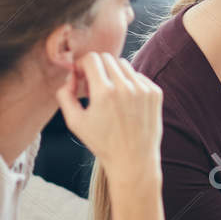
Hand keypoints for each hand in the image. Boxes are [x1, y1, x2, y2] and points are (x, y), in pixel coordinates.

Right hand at [54, 52, 161, 183]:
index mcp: (104, 92)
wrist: (133, 161)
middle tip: (93, 84)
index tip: (81, 75)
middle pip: (107, 58)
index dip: (82, 64)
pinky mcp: (155, 93)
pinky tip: (125, 101)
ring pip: (124, 65)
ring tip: (110, 94)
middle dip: (97, 67)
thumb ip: (65, 96)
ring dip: (113, 73)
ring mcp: (143, 89)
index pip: (92, 58)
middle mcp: (126, 87)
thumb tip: (70, 78)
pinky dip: (129, 83)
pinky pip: (139, 76)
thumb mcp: (75, 123)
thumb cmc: (103, 144)